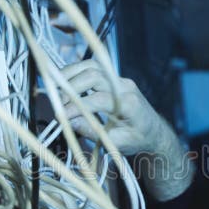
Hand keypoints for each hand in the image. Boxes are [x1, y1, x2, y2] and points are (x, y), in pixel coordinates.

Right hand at [59, 61, 194, 200]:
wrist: (153, 130)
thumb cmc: (136, 139)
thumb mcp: (117, 143)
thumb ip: (94, 132)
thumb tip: (69, 121)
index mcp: (130, 105)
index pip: (99, 99)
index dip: (77, 106)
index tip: (61, 115)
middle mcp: (125, 86)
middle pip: (94, 75)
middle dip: (71, 87)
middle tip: (57, 103)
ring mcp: (119, 79)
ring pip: (92, 65)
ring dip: (70, 74)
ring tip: (55, 88)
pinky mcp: (113, 77)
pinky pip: (92, 67)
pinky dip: (75, 72)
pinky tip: (63, 82)